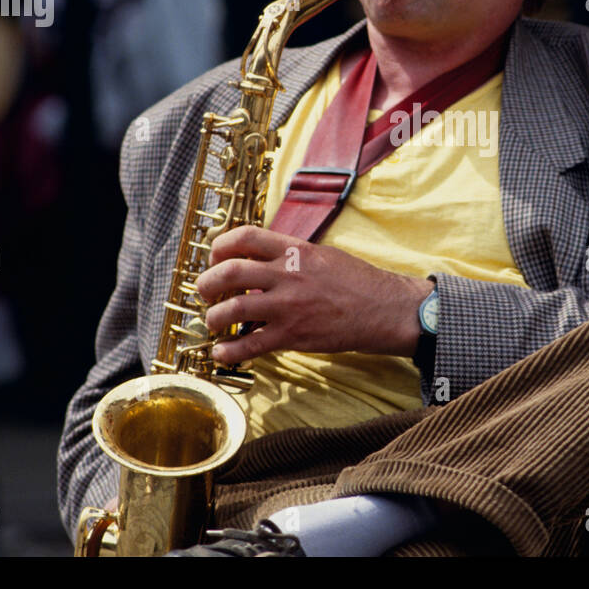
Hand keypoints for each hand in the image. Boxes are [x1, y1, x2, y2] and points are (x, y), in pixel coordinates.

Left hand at [195, 225, 434, 363]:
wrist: (383, 309)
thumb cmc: (356, 282)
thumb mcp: (321, 255)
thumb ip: (289, 256)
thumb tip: (259, 261)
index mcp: (294, 250)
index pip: (245, 236)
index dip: (221, 245)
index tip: (215, 257)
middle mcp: (287, 274)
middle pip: (229, 272)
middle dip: (207, 283)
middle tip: (205, 292)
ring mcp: (288, 306)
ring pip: (232, 309)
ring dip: (214, 318)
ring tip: (214, 322)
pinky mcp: (292, 335)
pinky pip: (250, 345)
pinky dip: (229, 351)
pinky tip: (223, 352)